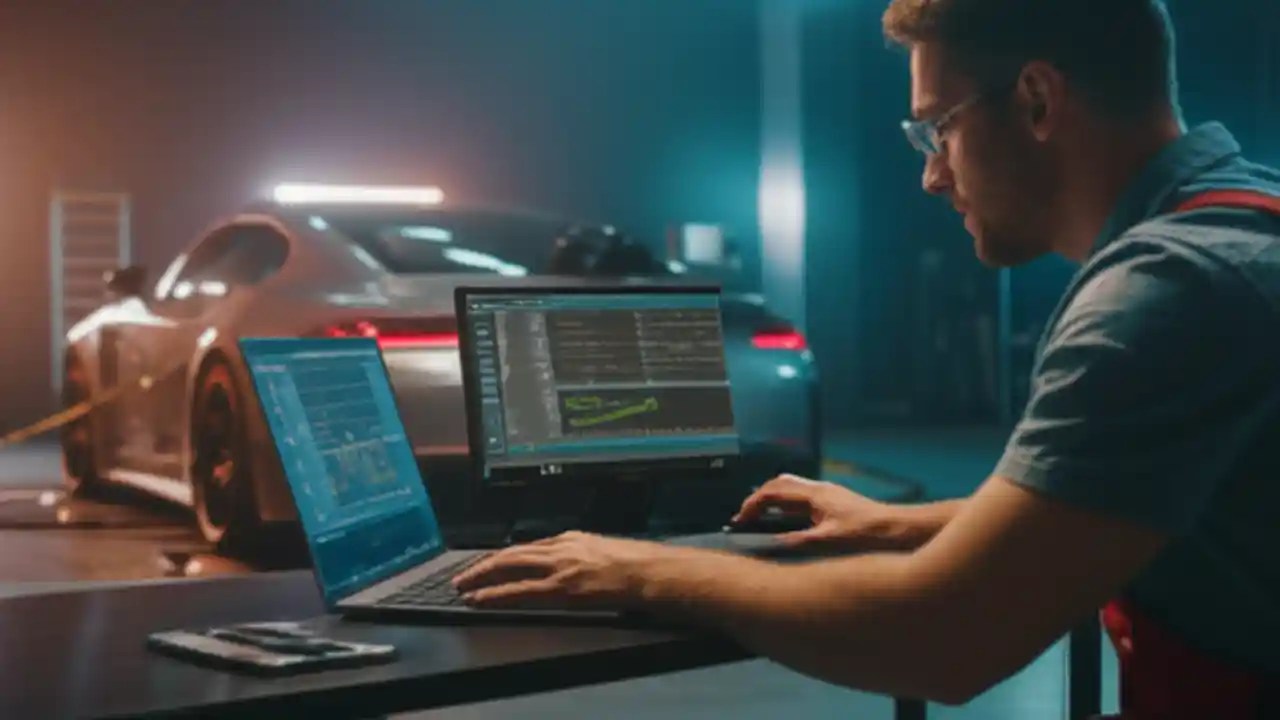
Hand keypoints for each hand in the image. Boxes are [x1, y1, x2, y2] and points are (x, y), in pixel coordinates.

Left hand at [452, 531, 671, 609]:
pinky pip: (520, 591)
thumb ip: (581, 556)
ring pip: (509, 567)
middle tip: (463, 577)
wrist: (647, 571)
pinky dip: (495, 595)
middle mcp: (560, 548)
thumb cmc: (635, 564)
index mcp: (570, 539)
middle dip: (484, 565)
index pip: (528, 547)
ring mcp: (558, 567)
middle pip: (512, 553)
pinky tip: (480, 600)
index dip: (504, 557)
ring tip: (464, 588)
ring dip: (482, 578)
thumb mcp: (602, 550)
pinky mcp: (560, 588)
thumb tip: (569, 567)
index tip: (489, 564)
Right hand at [733, 474, 892, 550]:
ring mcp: (827, 495)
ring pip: (791, 490)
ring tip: (760, 519)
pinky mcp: (833, 503)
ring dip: (772, 501)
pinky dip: (786, 507)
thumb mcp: (828, 541)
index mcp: (814, 494)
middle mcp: (818, 489)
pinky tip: (786, 524)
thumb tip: (772, 543)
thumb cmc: (866, 534)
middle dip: (759, 498)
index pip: (773, 491)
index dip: (752, 504)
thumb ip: (798, 541)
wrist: (896, 529)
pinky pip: (801, 499)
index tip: (740, 520)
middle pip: (779, 484)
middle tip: (746, 517)